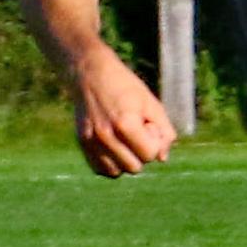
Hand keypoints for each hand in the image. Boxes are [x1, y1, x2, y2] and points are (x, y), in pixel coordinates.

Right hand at [68, 51, 174, 178]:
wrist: (91, 74)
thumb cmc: (126, 88)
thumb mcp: (152, 105)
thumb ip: (164, 132)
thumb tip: (162, 159)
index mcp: (124, 125)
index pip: (150, 155)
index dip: (155, 141)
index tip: (148, 124)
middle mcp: (104, 136)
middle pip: (134, 168)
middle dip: (141, 153)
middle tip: (136, 131)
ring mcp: (90, 142)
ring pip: (117, 172)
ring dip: (126, 160)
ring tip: (124, 138)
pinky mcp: (82, 143)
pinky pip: (101, 169)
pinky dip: (111, 164)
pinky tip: (115, 147)